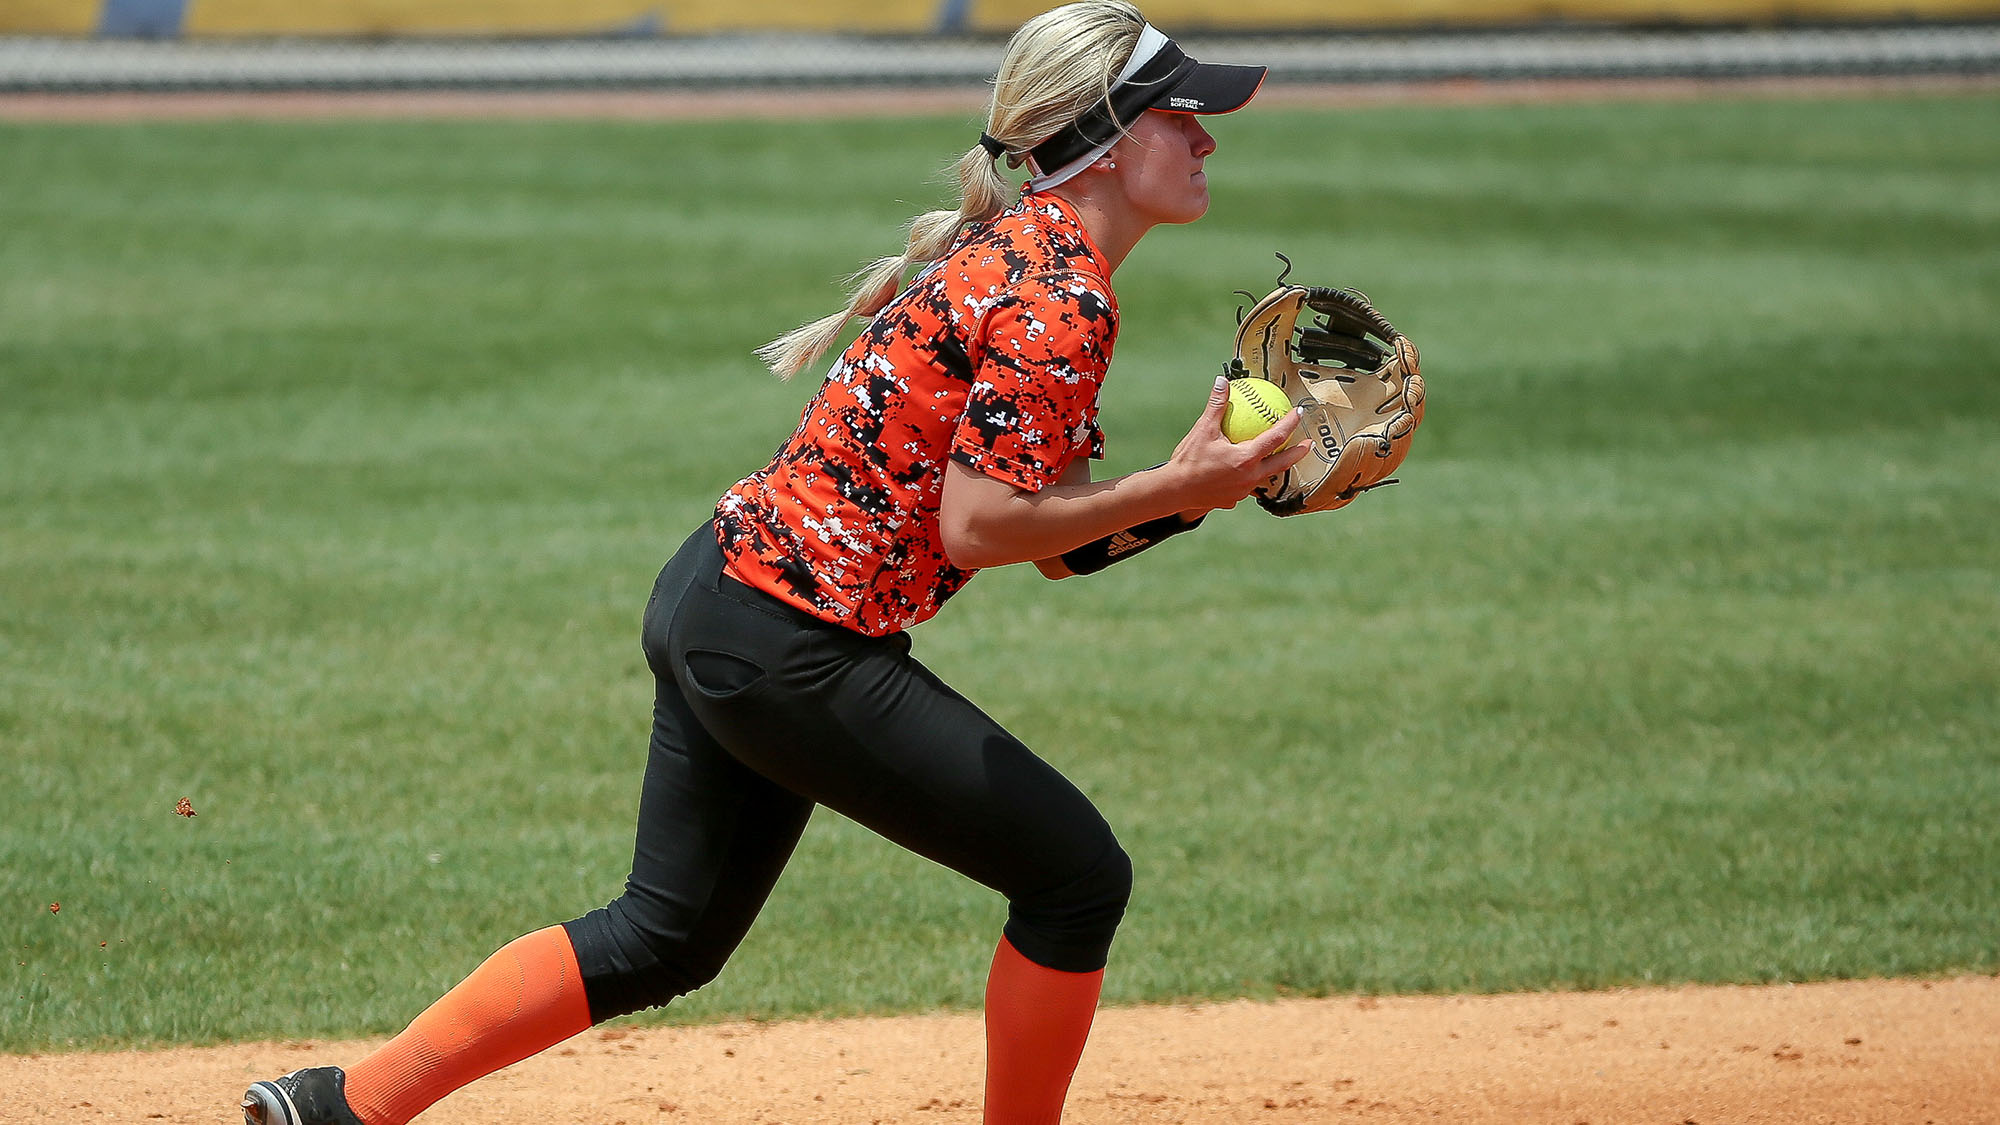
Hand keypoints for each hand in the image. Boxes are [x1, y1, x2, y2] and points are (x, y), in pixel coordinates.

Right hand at [1166, 376, 1310, 514]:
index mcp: (1246, 458)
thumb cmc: (1189, 461)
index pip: (1276, 437)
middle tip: (1309, 444)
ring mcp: (1243, 491)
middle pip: (1283, 463)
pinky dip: (1249, 477)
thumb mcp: (1203, 430)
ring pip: (1265, 477)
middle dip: (1299, 453)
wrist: (1174, 491)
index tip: (1299, 412)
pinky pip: (1246, 487)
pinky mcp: (1233, 500)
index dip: (1290, 423)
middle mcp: (1250, 476)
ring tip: (1278, 458)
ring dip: (1275, 466)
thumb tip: (1223, 381)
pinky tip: (1244, 472)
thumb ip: (1216, 405)